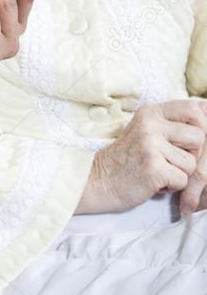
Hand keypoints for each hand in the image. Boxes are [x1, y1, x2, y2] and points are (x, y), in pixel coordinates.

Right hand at [76, 100, 206, 213]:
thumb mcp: (146, 130)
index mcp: (150, 113)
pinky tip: (155, 182)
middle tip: (172, 161)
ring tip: (159, 171)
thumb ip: (172, 120)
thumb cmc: (127, 157)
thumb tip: (205, 108)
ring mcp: (151, 145)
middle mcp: (150, 124)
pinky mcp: (153, 168)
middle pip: (198, 137)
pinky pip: (183, 180)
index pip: (192, 109)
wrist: (99, 179)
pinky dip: (172, 187)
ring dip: (179, 173)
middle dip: (191, 155)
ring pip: (192, 163)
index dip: (200, 128)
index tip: (188, 142)